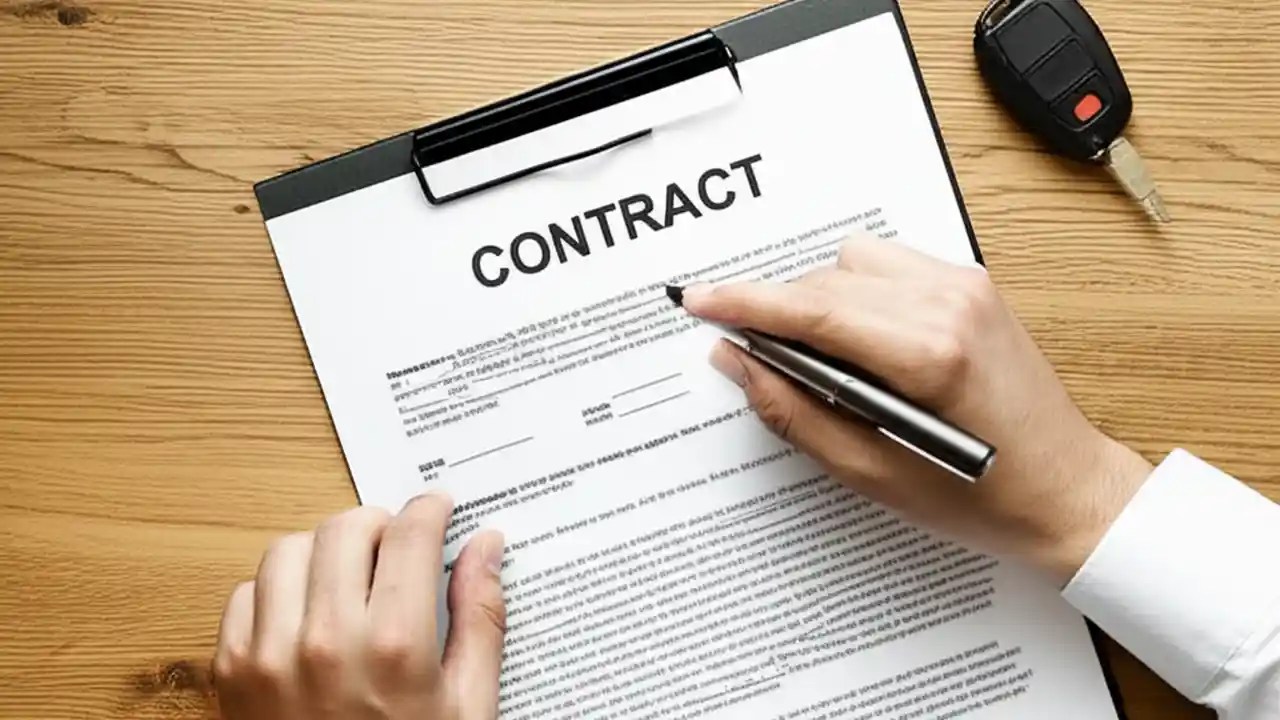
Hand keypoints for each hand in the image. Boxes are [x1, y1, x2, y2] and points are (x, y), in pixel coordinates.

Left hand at [213, 493, 505, 719]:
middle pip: (346, 526)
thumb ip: (480, 619)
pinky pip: (244, 594)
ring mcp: (270, 654)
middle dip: (379, 524)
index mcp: (394, 645)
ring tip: (350, 579)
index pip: (410, 533)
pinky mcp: (231, 672)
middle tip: (398, 546)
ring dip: (324, 551)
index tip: (437, 508)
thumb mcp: (468, 707)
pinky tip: (307, 615)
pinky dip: (276, 590)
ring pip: (288, 549)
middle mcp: (326, 640)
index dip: (429, 508)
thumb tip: (487, 547)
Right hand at [680, 235, 1152, 584]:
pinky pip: (889, 265)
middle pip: (826, 281)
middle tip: (755, 357)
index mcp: (928, 353)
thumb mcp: (872, 473)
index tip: (702, 301)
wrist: (1067, 491)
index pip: (811, 309)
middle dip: (777, 311)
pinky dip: (858, 293)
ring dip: (821, 300)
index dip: (745, 302)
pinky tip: (861, 341)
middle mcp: (950, 305)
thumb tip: (741, 364)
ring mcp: (966, 288)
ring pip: (854, 262)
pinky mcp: (973, 286)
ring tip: (822, 359)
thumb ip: (795, 412)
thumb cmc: (986, 497)